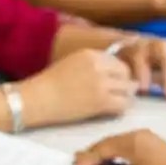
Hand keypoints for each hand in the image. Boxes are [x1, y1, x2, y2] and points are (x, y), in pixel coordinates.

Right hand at [20, 49, 134, 126]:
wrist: (37, 99)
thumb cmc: (49, 83)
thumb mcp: (73, 63)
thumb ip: (93, 65)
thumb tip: (112, 73)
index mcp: (91, 54)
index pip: (118, 61)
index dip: (119, 72)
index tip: (116, 81)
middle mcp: (99, 66)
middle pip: (126, 73)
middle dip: (125, 83)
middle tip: (120, 93)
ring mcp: (102, 83)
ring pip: (128, 89)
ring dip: (125, 96)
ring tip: (117, 102)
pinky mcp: (101, 101)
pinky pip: (123, 104)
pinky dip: (121, 108)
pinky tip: (113, 110)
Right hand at [71, 130, 165, 164]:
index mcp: (132, 140)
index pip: (101, 148)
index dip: (85, 162)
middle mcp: (139, 136)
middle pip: (108, 144)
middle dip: (91, 157)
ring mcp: (148, 141)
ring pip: (118, 147)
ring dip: (103, 159)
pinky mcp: (154, 150)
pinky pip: (127, 151)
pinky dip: (115, 159)